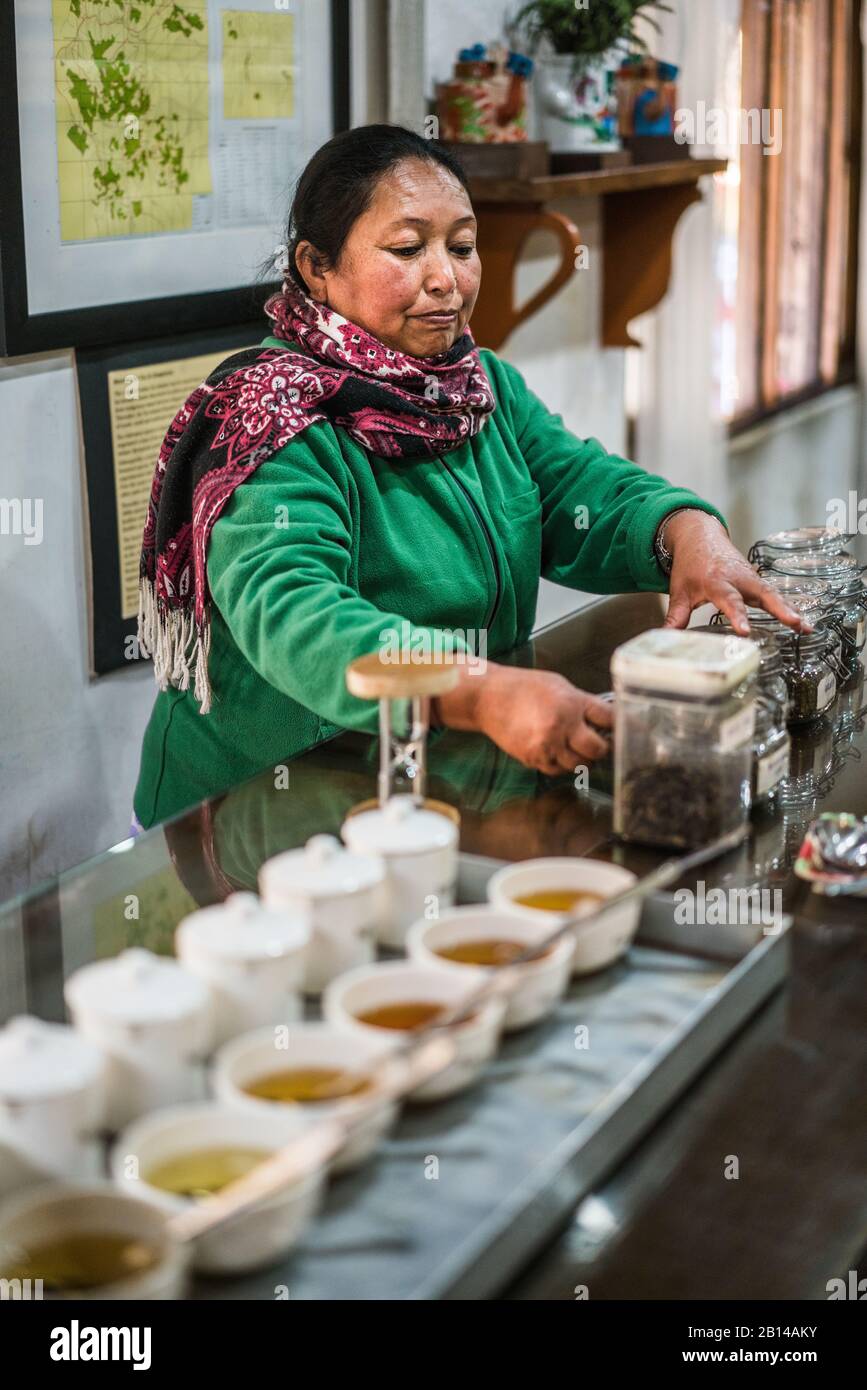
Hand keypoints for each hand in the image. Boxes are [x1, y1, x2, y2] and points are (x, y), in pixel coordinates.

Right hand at [434, 663, 612, 775]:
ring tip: (574, 747)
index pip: (610, 719)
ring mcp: (548, 744)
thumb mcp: (560, 685)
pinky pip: (557, 770)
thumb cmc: (523, 687)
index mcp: (573, 702)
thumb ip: (582, 703)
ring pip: (579, 764)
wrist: (488, 697)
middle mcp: (563, 724)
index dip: (619, 726)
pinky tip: (555, 750)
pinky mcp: (534, 758)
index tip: (622, 731)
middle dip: (601, 748)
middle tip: (598, 744)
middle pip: (599, 750)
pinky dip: (560, 764)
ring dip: (580, 759)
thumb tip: (604, 718)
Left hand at [661, 511, 811, 636]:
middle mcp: (738, 578)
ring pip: (774, 594)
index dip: (737, 616)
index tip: (745, 632)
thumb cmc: (689, 566)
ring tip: (806, 628)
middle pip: (762, 594)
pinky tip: (802, 625)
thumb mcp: (679, 591)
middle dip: (779, 609)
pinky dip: (788, 608)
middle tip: (794, 623)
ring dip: (790, 610)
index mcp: (717, 580)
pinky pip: (774, 595)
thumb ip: (676, 615)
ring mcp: (751, 578)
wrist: (699, 536)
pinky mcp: (757, 582)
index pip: (729, 600)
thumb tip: (666, 637)